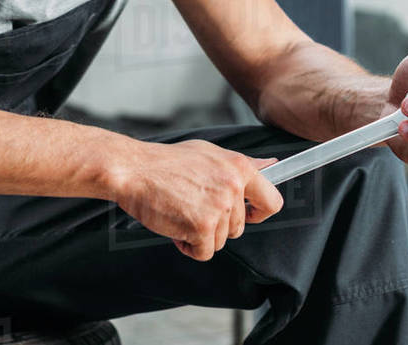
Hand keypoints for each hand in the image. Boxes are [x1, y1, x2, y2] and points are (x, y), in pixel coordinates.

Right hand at [111, 139, 283, 260]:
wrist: (134, 170)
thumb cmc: (167, 162)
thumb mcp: (211, 153)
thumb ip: (242, 164)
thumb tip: (271, 166)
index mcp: (240, 167)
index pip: (272, 201)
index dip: (259, 213)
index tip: (247, 214)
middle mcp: (233, 187)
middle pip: (239, 227)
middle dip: (217, 224)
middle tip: (193, 207)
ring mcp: (219, 207)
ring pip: (221, 241)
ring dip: (201, 235)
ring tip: (181, 212)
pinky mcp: (202, 226)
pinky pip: (204, 252)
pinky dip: (188, 246)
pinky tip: (175, 226)